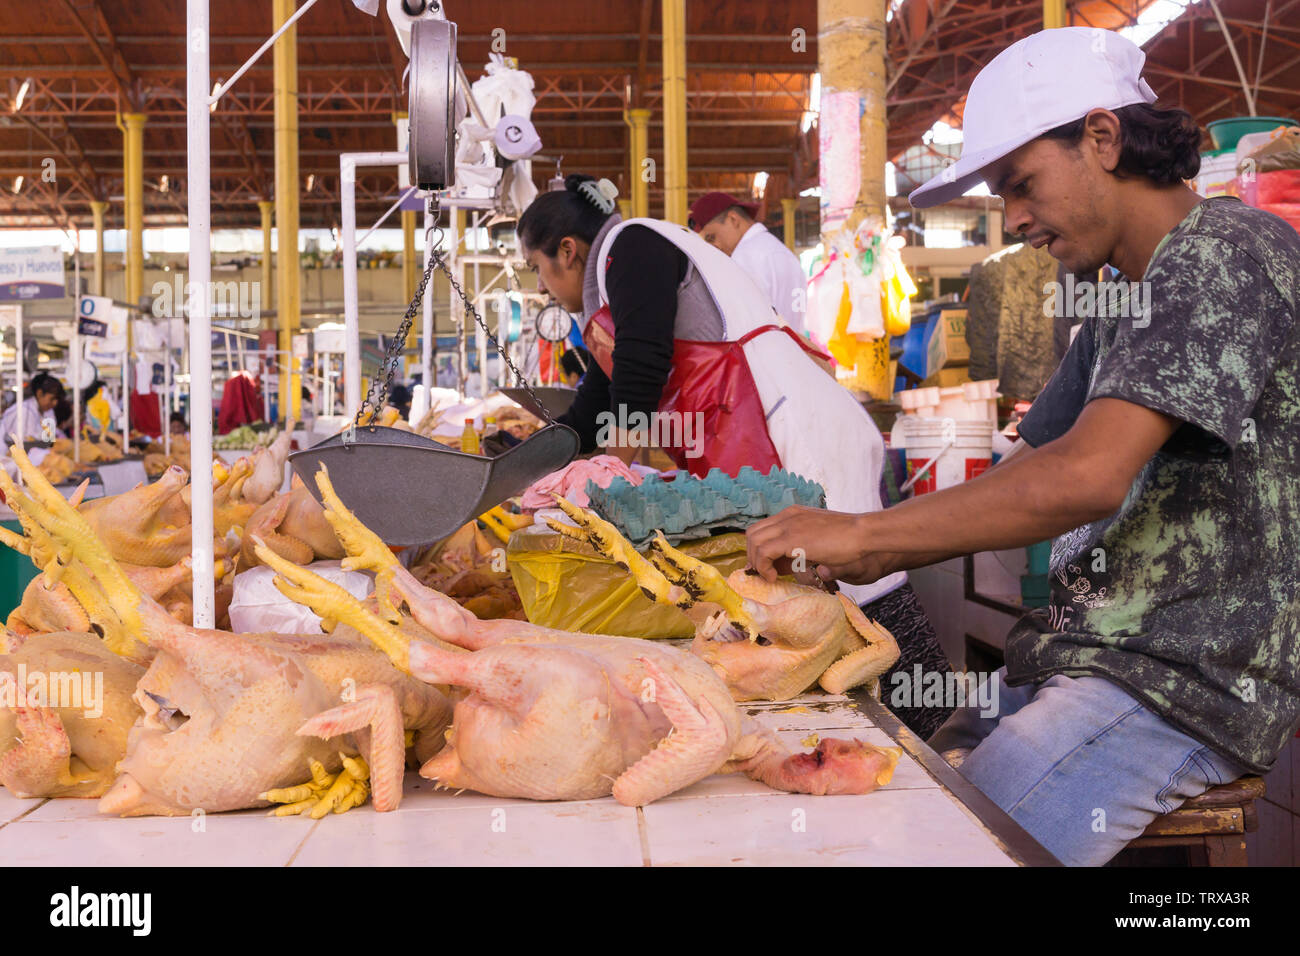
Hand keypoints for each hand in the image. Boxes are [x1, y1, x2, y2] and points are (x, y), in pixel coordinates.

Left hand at [745, 506, 876, 581]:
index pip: (763, 528)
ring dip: (757, 562)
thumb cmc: (848, 538)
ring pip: (753, 541)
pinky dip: (764, 567)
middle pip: (753, 533)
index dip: (760, 548)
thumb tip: (783, 565)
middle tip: (765, 573)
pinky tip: (775, 577)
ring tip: (771, 576)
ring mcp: (788, 525)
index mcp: (793, 514)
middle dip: (754, 555)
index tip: (768, 566)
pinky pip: (763, 552)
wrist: (863, 532)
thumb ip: (800, 548)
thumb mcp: (818, 539)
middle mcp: (787, 516)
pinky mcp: (791, 539)